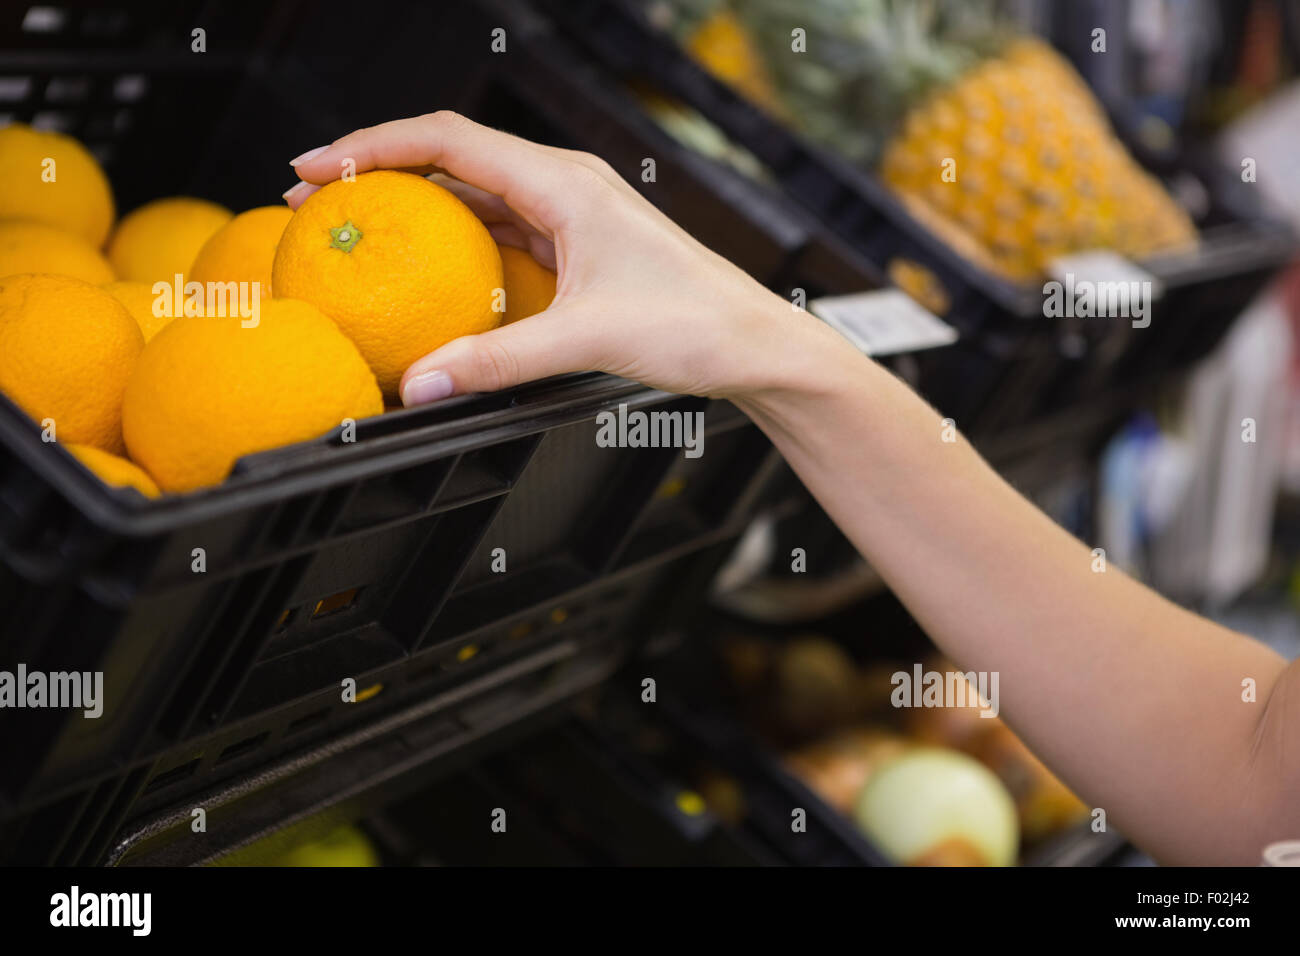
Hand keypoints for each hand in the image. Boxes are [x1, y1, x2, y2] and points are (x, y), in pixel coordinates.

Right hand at [285, 111, 853, 405]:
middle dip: (379, 173)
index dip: (373, 147)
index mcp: (564, 183)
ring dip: (414, 208)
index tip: (315, 167)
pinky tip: (427, 269)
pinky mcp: (578, 249)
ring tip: (356, 229)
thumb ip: (496, 362)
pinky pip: (501, 232)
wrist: (755, 343)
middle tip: (316, 200)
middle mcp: (565, 187)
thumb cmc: (696, 324)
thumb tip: (420, 384)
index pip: (448, 141)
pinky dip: (454, 243)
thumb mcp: (586, 340)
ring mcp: (572, 216)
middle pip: (453, 160)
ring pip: (475, 196)